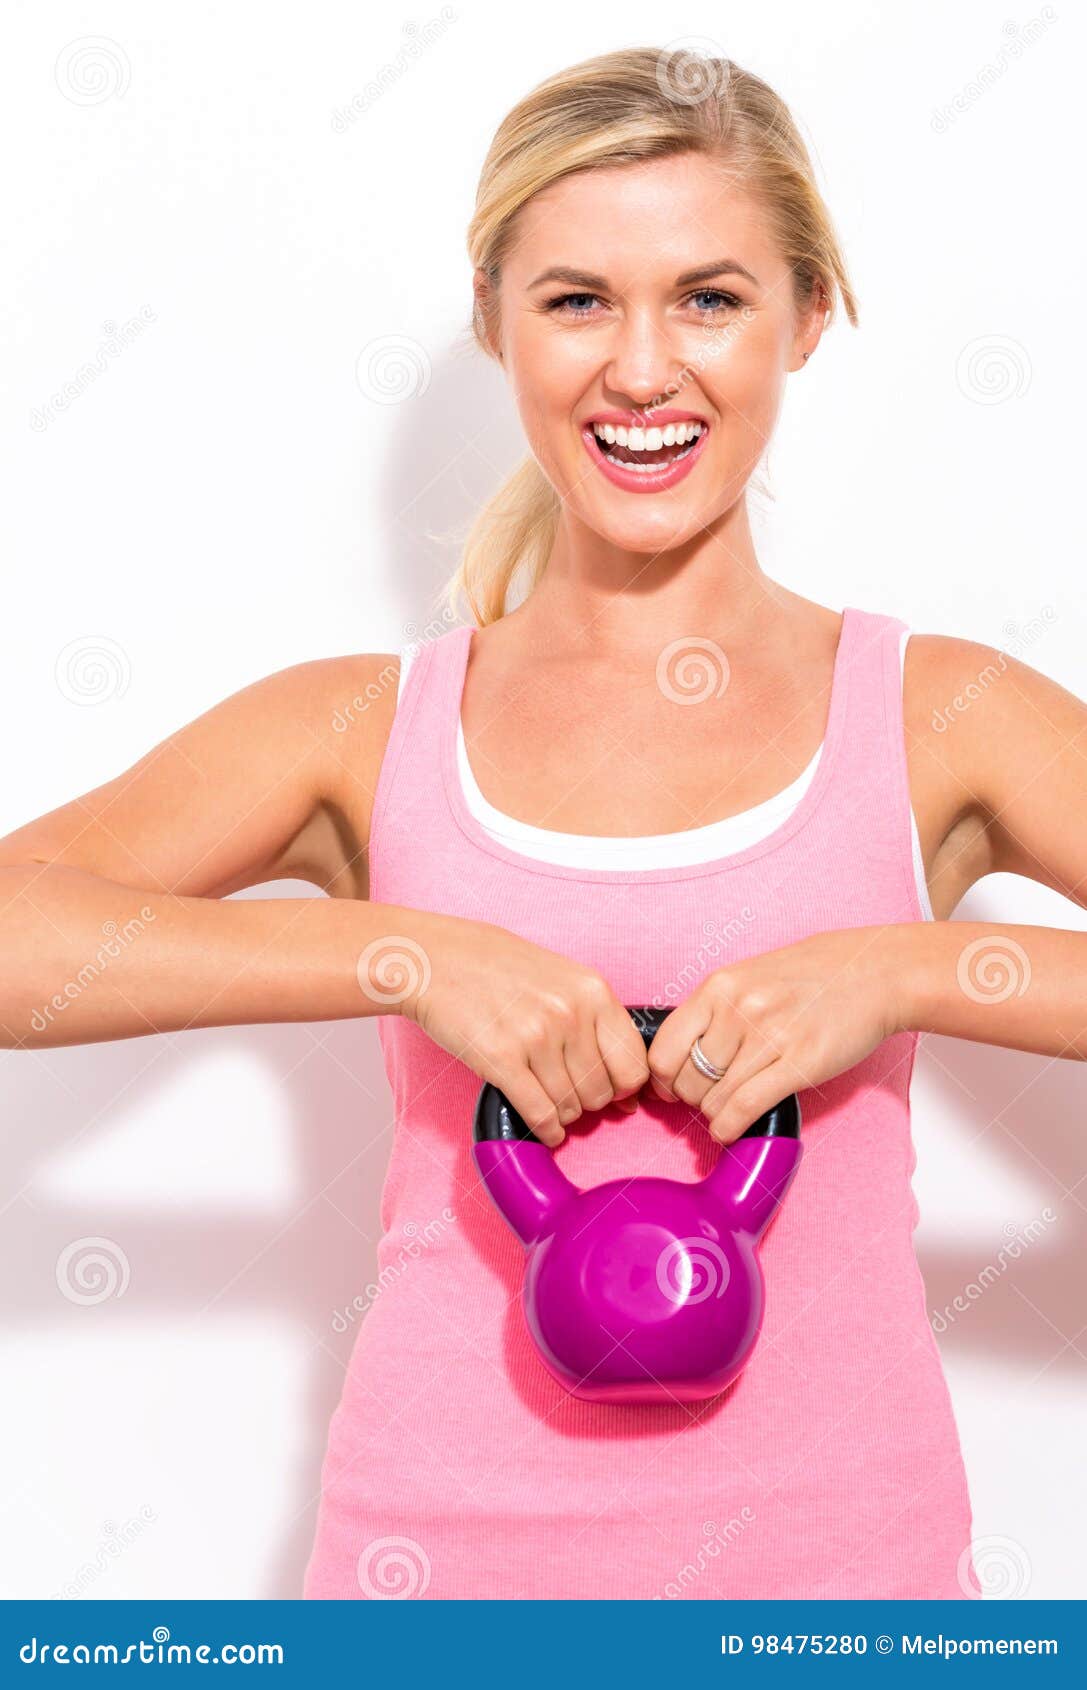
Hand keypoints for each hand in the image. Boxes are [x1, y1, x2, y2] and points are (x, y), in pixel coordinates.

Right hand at [391, 913, 648, 1145]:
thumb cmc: (497, 967)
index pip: (633, 1064)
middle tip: (568, 1093)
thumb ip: (597, 1024)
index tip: (611, 1092)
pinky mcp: (501, 1059)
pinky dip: (546, 1130)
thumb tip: (629, 1090)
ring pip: (569, 1107)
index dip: (623, 1088)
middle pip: (600, 1091)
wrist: (435, 959)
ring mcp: (536, 1037)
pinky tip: (544, 1127)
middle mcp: (570, 1014)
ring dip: (562, 1115)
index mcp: (593, 991)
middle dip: (587, 1102)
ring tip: (548, 1102)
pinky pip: (540, 1114)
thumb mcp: (562, 978)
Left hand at [641, 927, 905, 1142]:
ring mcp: (769, 1036)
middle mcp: (737, 1009)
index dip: (663, 1079)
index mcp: (718, 987)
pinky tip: (730, 1129)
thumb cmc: (809, 978)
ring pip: (714, 1099)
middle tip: (706, 1099)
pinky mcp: (800, 1063)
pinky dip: (729, 1128)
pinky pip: (745, 1107)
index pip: (664, 1049)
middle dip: (692, 1098)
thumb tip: (676, 1057)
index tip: (671, 1088)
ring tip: (726, 1111)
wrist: (871, 972)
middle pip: (687, 1080)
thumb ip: (712, 1012)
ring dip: (714, 1115)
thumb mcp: (747, 978)